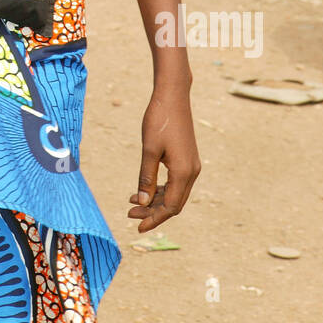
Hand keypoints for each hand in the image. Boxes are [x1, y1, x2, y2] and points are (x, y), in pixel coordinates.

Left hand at [128, 86, 200, 232]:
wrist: (173, 96)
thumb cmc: (159, 120)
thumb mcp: (149, 150)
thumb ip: (146, 177)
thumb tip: (142, 203)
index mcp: (183, 172)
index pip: (170, 206)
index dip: (154, 218)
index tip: (137, 226)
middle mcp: (191, 172)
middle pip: (174, 203)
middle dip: (153, 212)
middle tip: (130, 214)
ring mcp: (191, 165)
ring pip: (175, 194)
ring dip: (155, 201)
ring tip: (133, 203)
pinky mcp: (188, 159)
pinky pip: (176, 182)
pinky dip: (160, 189)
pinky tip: (144, 189)